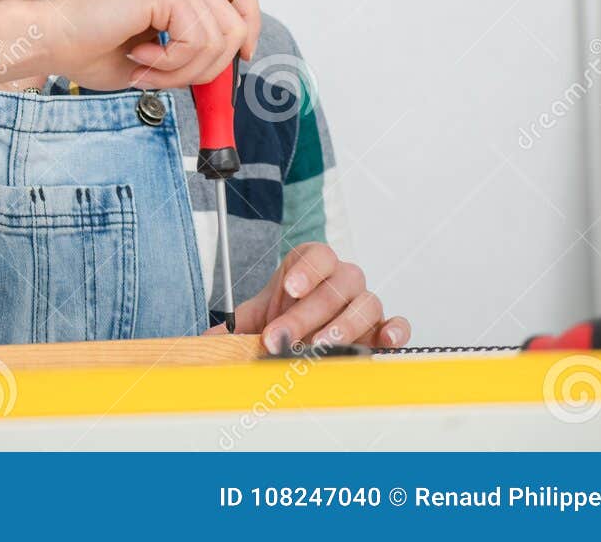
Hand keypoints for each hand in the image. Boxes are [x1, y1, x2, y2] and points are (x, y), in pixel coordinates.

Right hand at [40, 0, 260, 90]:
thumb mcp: (156, 56)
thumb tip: (224, 70)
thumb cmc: (87, 49)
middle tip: (165, 76)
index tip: (240, 57)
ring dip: (185, 69)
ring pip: (221, 37)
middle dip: (210, 66)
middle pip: (237, 20)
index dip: (249, 23)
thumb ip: (190, 54)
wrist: (49, 39)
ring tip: (146, 68)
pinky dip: (173, 62)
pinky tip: (140, 56)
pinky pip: (198, 39)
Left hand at [209, 242, 410, 351]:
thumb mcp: (253, 318)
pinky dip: (395, 330)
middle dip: (309, 313)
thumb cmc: (280, 321)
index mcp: (311, 266)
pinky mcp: (381, 328)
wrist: (299, 339)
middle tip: (284, 337)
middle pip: (338, 284)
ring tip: (321, 345)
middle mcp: (341, 280)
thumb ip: (231, 326)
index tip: (288, 288)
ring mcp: (363, 303)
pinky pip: (396, 323)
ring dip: (345, 325)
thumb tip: (204, 343)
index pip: (317, 255)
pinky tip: (385, 340)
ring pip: (366, 303)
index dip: (306, 269)